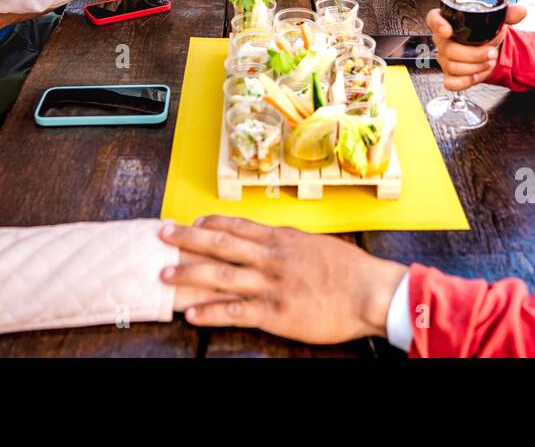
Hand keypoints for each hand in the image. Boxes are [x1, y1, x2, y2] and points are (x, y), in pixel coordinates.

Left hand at [159, 218, 407, 343]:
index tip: (192, 220)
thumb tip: (274, 241)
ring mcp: (272, 285)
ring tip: (165, 275)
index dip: (212, 222)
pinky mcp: (276, 312)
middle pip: (221, 243)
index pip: (239, 226)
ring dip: (190, 274)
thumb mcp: (317, 246)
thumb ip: (291, 245)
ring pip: (222, 276)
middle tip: (163, 235)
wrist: (371, 293)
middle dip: (189, 238)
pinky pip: (237, 311)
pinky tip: (191, 314)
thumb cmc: (350, 270)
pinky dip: (211, 312)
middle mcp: (271, 257)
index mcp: (282, 239)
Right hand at [425, 3, 527, 89]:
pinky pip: (452, 83)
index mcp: (447, 20)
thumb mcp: (496, 19)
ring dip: (476, 66)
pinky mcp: (449, 75)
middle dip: (474, 54)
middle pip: (449, 50)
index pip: (433, 19)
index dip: (437, 25)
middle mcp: (441, 40)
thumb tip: (521, 11)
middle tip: (491, 52)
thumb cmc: (484, 31)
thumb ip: (508, 14)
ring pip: (453, 67)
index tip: (447, 30)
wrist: (486, 48)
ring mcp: (444, 59)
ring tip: (490, 61)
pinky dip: (467, 81)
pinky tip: (478, 74)